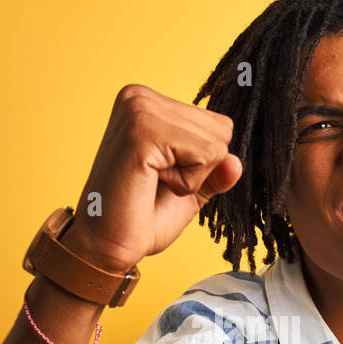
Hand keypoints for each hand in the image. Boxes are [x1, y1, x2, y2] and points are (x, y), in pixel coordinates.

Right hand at [63, 84, 241, 272]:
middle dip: (199, 168)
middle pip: (221, 129)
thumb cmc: (140, 218)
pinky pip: (204, 155)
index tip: (160, 176)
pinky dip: (186, 182)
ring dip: (192, 176)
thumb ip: (215, 171)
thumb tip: (237, 162)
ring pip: (216, 142)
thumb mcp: (190, 190)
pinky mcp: (143, 131)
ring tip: (152, 183)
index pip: (217, 124)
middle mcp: (140, 97)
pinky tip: (150, 184)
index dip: (201, 162)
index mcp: (147, 101)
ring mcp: (139, 110)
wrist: (105, 246)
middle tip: (156, 183)